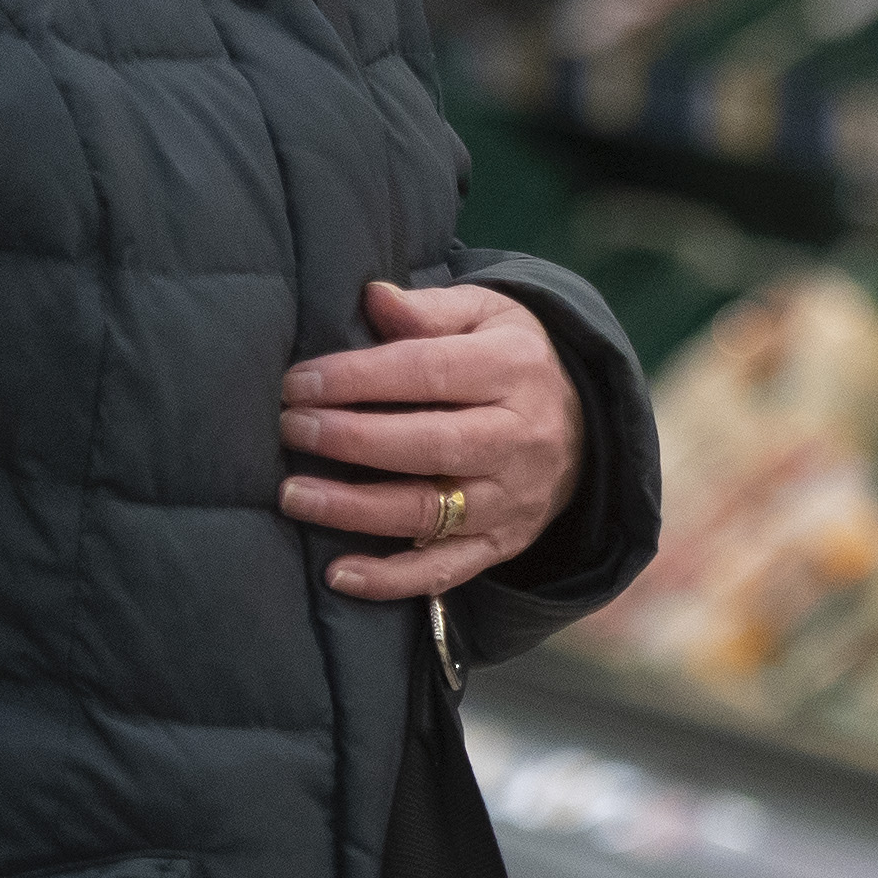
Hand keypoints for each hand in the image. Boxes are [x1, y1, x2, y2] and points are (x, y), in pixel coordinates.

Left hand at [285, 280, 588, 599]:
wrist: (587, 427)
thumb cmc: (513, 359)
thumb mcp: (487, 315)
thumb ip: (429, 309)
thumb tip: (373, 297)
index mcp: (515, 369)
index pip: (429, 372)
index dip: (358, 378)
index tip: (297, 383)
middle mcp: (520, 437)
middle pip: (430, 445)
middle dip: (352, 439)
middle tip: (289, 429)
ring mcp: (512, 498)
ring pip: (430, 511)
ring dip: (355, 509)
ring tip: (294, 494)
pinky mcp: (503, 544)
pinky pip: (445, 570)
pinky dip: (391, 580)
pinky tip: (339, 574)